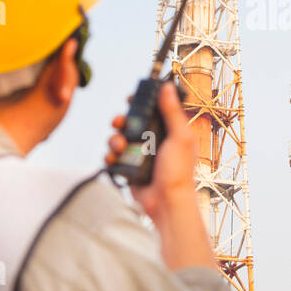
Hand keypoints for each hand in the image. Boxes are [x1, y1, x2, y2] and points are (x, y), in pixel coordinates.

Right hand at [105, 82, 214, 269]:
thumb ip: (172, 112)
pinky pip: (113, 156)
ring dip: (115, 139)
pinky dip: (110, 156)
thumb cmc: (179, 172)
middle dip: (122, 120)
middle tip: (119, 122)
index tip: (131, 97)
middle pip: (131, 122)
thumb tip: (167, 87)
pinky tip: (113, 158)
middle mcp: (153, 140)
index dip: (141, 102)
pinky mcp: (128, 168)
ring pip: (119, 138)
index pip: (153, 110)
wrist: (166, 203)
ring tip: (119, 146)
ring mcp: (140, 155)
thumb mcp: (180, 137)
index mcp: (169, 131)